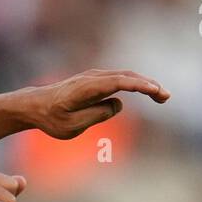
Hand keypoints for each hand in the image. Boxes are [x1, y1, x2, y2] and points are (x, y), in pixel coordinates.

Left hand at [21, 69, 169, 139]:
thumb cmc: (51, 118)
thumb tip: (118, 104)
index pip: (118, 82)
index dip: (139, 86)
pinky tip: (147, 91)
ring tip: (162, 97)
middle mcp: (91, 78)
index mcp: (86, 88)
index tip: (155, 91)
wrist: (35, 106)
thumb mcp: (72, 125)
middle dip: (148, 85)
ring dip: (144, 84)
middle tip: (166, 97)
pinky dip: (135, 83)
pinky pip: (119, 79)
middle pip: (126, 76)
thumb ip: (97, 115)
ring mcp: (94, 77)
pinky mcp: (95, 81)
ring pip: (125, 76)